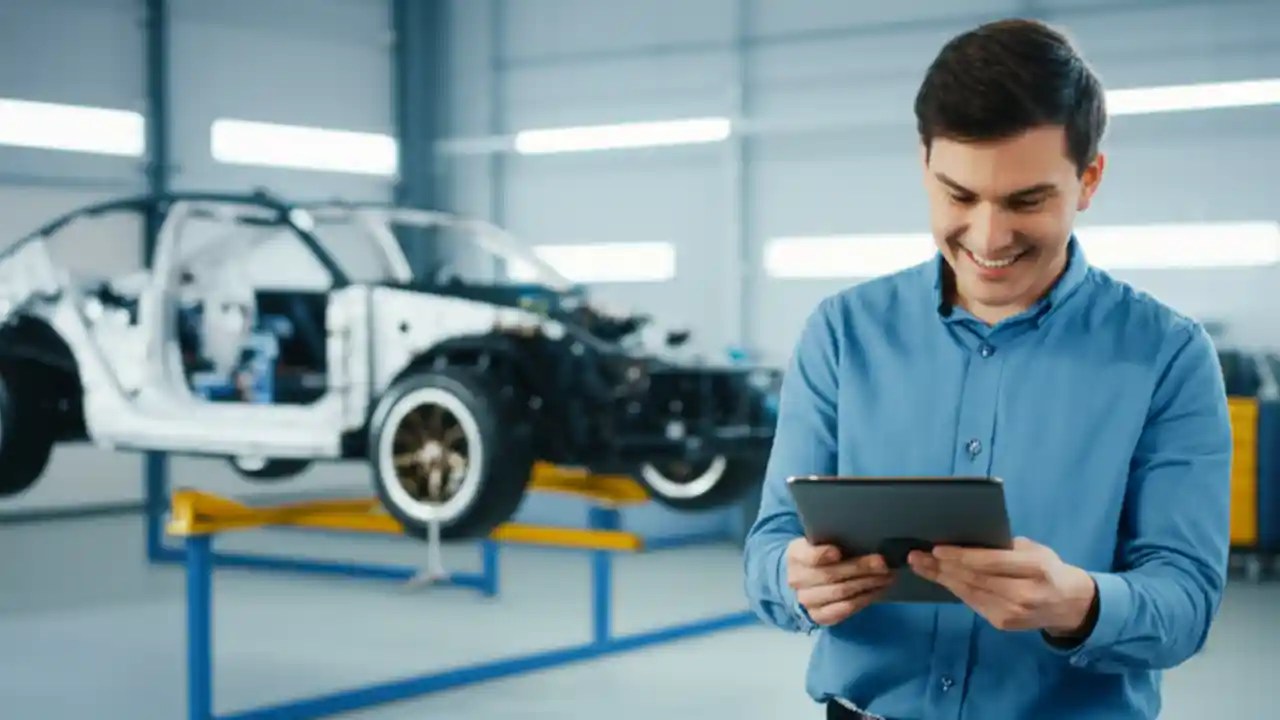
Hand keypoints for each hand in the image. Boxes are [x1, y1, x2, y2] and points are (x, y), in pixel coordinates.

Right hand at [786, 537, 894, 625]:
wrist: (804, 579)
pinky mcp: (818, 616)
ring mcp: (806, 600)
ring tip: (886, 576)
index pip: (807, 555)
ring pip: (840, 593)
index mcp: (795, 555)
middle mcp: (796, 579)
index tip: (837, 551)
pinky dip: (864, 599)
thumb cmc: (819, 555)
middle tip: (882, 563)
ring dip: (867, 584)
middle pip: (829, 575)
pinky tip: (878, 590)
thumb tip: (865, 536)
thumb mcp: (818, 542)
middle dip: (859, 568)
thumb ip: (832, 538)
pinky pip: (845, 609)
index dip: (821, 554)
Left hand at [907, 537, 1096, 636]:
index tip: (937, 549)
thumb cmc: (1047, 569)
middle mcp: (1024, 593)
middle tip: (917, 556)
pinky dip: (954, 589)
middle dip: (942, 567)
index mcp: (1035, 569)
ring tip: (920, 566)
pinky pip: (972, 603)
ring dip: (941, 579)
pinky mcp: (1003, 624)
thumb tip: (966, 539)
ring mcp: (1013, 613)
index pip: (991, 562)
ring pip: (969, 593)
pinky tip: (939, 578)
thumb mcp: (1034, 550)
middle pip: (975, 579)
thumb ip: (1005, 548)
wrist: (1069, 605)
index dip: (962, 556)